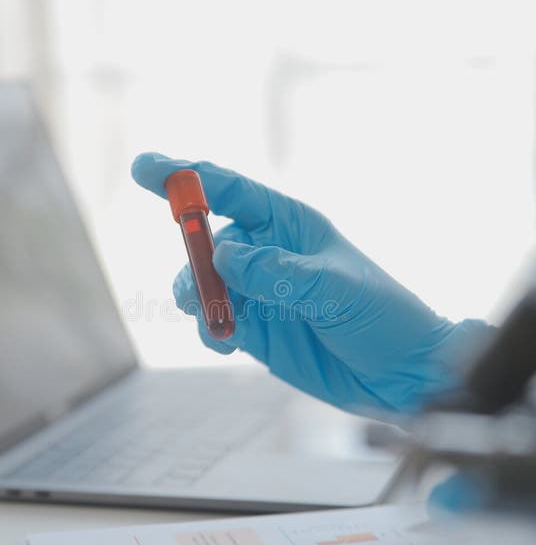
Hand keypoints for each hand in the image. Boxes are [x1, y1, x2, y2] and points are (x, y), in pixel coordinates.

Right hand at [132, 152, 487, 415]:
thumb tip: (222, 254)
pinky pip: (213, 321)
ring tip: (219, 321)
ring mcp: (258, 291)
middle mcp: (268, 252)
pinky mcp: (255, 329)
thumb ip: (277, 272)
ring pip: (202, 282)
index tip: (143, 168)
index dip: (184, 177)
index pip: (229, 191)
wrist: (401, 376)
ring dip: (197, 297)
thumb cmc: (383, 317)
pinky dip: (209, 328)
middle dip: (190, 256)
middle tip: (197, 287)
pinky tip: (227, 342)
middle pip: (205, 239)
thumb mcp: (336, 289)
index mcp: (290, 225)